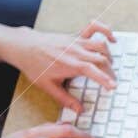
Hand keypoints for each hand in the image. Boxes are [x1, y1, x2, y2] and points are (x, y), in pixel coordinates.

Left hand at [0, 21, 116, 109]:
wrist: (24, 47)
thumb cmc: (34, 66)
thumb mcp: (48, 86)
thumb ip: (65, 99)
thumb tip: (79, 110)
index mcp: (71, 64)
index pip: (94, 71)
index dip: (106, 79)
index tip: (113, 87)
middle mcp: (77, 51)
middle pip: (102, 59)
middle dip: (110, 71)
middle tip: (110, 81)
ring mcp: (77, 41)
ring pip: (101, 45)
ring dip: (109, 55)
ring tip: (109, 66)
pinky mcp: (75, 35)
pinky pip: (93, 28)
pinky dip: (105, 30)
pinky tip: (111, 38)